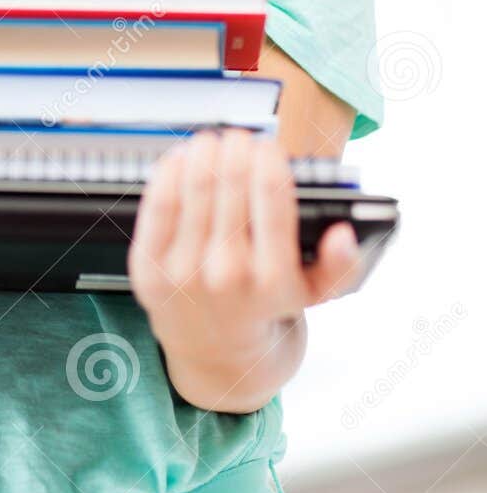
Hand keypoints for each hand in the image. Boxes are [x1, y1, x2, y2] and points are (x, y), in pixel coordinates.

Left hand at [126, 129, 365, 371]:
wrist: (216, 354)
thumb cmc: (265, 309)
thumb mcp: (313, 294)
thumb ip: (339, 264)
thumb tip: (343, 234)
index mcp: (272, 278)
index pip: (272, 194)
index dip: (269, 156)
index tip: (269, 144)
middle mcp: (226, 274)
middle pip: (230, 181)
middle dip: (237, 147)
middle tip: (240, 137)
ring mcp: (183, 270)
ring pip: (193, 184)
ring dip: (205, 150)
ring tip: (213, 141)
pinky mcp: (149, 267)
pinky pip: (158, 203)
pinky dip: (170, 170)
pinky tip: (182, 156)